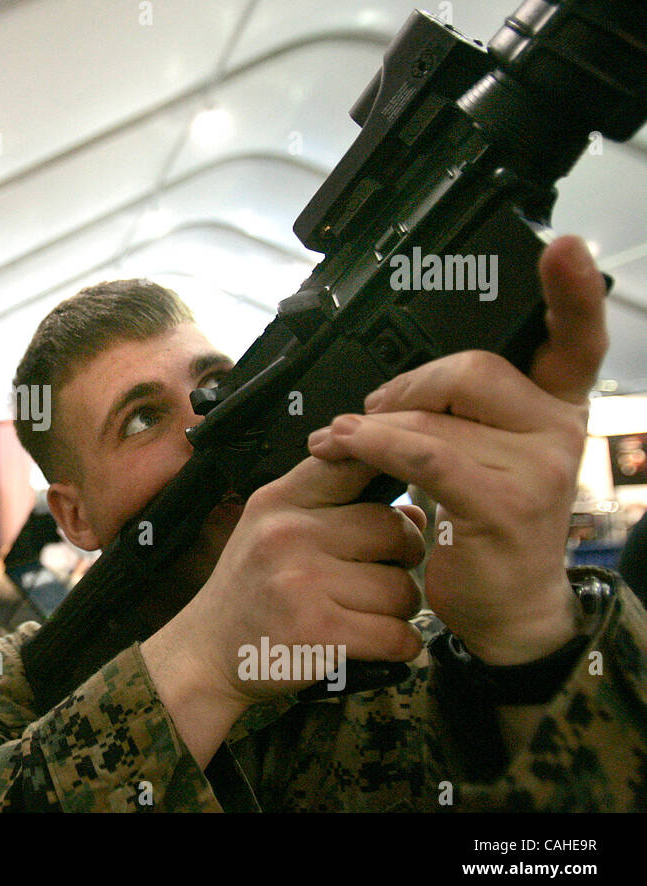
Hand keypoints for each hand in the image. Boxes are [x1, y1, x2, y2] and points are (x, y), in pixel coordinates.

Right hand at [141, 456, 426, 764]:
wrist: (206, 654)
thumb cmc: (251, 591)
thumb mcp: (275, 531)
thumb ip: (338, 511)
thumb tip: (417, 513)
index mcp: (278, 500)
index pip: (352, 462)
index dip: (392, 467)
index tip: (401, 487)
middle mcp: (287, 532)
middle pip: (394, 531)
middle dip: (402, 561)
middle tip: (379, 580)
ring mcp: (300, 581)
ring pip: (402, 589)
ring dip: (398, 612)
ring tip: (366, 616)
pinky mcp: (316, 631)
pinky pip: (396, 635)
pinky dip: (398, 647)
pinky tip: (373, 645)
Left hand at [307, 236, 606, 663]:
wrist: (502, 609)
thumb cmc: (480, 525)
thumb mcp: (475, 455)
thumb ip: (455, 412)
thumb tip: (390, 385)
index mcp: (557, 406)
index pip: (577, 341)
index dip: (574, 292)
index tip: (566, 247)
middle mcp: (559, 430)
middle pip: (472, 368)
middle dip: (407, 386)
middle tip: (371, 412)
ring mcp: (537, 468)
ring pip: (435, 417)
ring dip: (371, 425)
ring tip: (338, 439)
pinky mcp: (502, 504)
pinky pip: (422, 453)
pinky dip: (371, 445)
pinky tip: (343, 447)